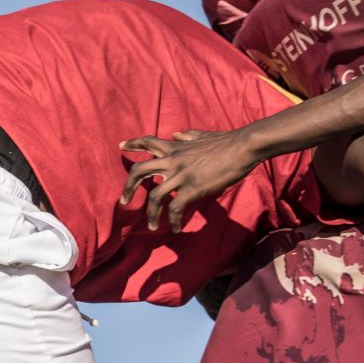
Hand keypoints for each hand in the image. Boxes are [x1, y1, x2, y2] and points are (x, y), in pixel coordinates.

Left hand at [120, 130, 260, 229]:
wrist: (243, 147)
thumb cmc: (226, 141)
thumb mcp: (202, 136)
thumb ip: (187, 136)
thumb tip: (175, 133)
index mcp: (174, 148)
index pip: (148, 142)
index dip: (133, 144)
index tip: (121, 147)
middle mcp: (172, 160)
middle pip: (139, 171)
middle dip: (128, 187)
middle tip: (124, 202)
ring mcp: (181, 174)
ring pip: (155, 196)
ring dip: (151, 214)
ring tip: (151, 226)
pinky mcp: (193, 187)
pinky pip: (175, 208)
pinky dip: (173, 220)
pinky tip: (175, 228)